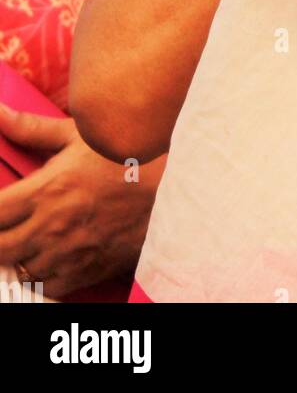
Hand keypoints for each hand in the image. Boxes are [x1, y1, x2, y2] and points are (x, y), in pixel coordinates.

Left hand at [0, 105, 157, 297]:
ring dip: (18, 258)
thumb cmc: (127, 154)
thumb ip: (32, 129)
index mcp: (47, 190)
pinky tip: (47, 258)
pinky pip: (49, 288)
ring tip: (26, 241)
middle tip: (6, 226)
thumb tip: (0, 114)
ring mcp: (70, 253)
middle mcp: (53, 227)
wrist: (174, 184)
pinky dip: (41, 277)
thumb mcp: (79, 135)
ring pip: (20, 272)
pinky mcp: (88, 270)